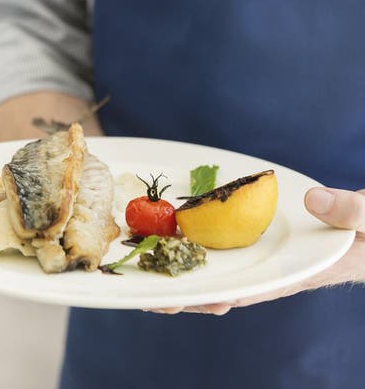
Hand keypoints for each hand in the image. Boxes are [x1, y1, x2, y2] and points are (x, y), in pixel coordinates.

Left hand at [152, 187, 364, 315]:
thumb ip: (349, 211)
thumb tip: (313, 199)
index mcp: (303, 271)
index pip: (258, 288)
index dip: (223, 296)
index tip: (192, 300)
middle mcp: (281, 269)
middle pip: (232, 287)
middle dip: (195, 292)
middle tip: (155, 295)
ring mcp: (273, 257)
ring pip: (229, 270)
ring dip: (196, 272)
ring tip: (156, 277)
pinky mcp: (267, 240)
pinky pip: (235, 248)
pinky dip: (209, 246)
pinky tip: (183, 239)